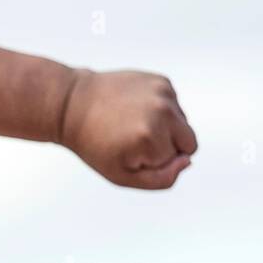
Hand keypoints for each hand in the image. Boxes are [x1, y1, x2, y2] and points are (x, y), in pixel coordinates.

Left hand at [60, 68, 197, 188]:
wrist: (73, 105)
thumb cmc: (95, 146)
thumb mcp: (121, 176)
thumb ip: (159, 180)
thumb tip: (187, 162)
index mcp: (151, 138)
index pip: (176, 162)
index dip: (152, 162)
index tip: (127, 153)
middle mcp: (162, 112)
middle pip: (189, 143)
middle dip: (167, 147)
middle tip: (133, 141)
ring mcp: (163, 94)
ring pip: (183, 124)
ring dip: (164, 129)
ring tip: (131, 125)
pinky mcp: (162, 81)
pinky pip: (175, 107)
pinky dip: (160, 111)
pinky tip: (134, 110)